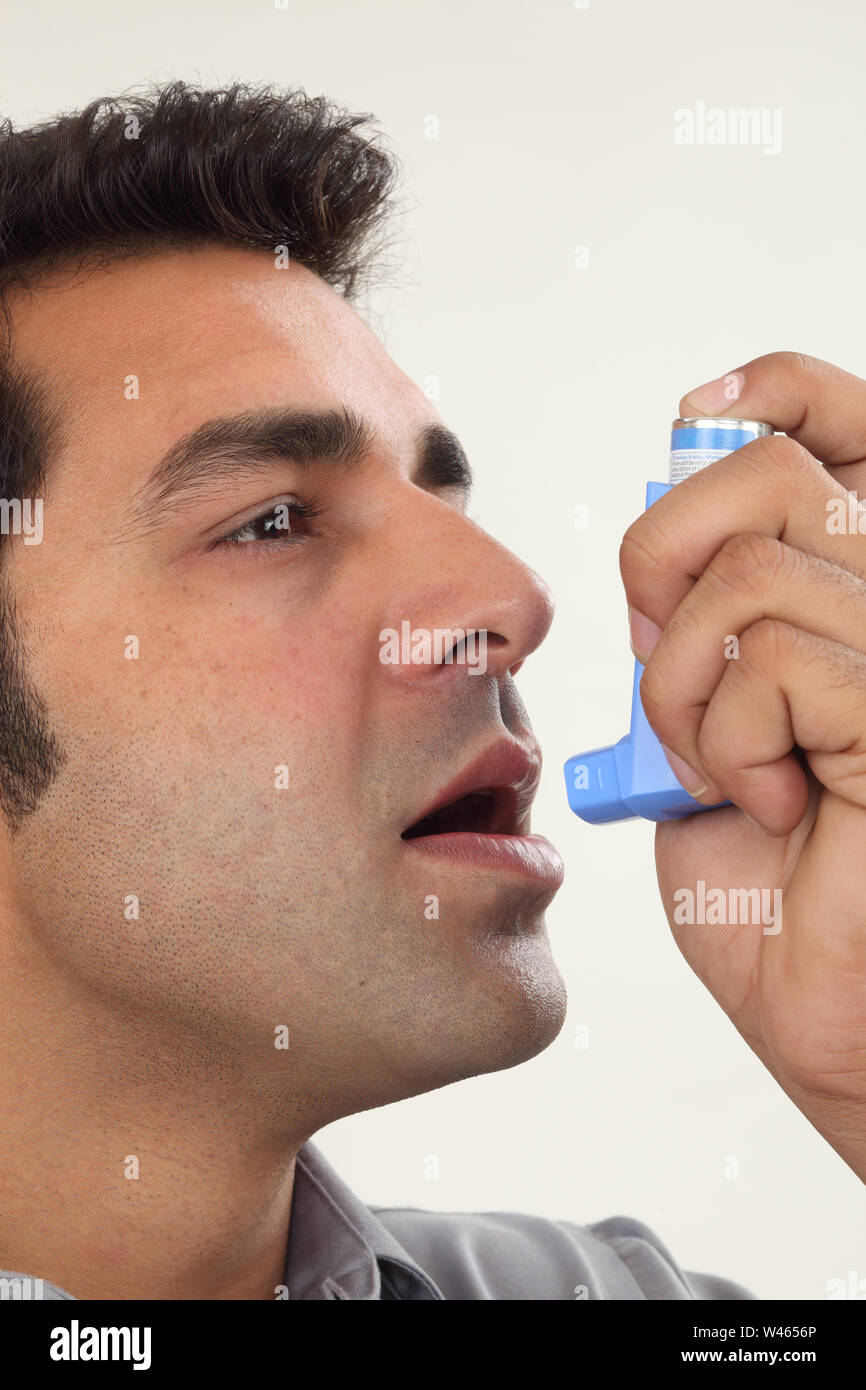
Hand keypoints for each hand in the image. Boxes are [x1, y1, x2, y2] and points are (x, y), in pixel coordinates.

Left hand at [619, 352, 865, 1181]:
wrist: (830, 1016)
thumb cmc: (774, 885)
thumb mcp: (709, 728)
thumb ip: (702, 628)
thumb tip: (665, 556)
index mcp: (861, 591)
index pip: (838, 418)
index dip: (767, 396)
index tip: (695, 424)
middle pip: (765, 470)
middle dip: (664, 561)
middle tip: (668, 667)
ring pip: (750, 571)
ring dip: (685, 686)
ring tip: (726, 769)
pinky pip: (772, 660)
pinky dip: (727, 738)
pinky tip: (772, 802)